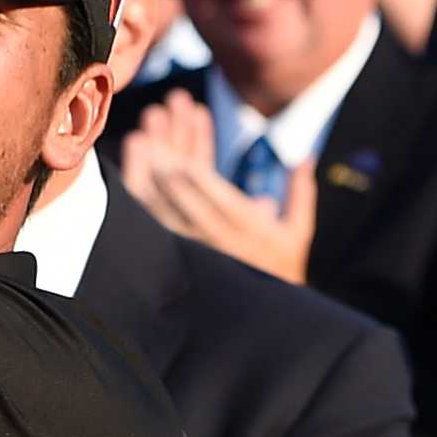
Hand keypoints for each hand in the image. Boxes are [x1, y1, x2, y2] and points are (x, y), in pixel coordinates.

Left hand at [122, 90, 315, 282]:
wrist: (260, 306)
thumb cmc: (280, 262)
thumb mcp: (296, 231)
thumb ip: (299, 193)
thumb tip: (305, 157)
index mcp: (246, 230)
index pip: (218, 204)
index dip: (199, 182)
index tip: (183, 159)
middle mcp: (213, 238)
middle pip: (183, 197)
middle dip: (168, 160)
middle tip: (153, 130)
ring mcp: (188, 242)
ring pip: (160, 203)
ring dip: (147, 168)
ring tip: (139, 136)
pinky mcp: (170, 243)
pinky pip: (149, 213)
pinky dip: (138, 187)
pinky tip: (132, 162)